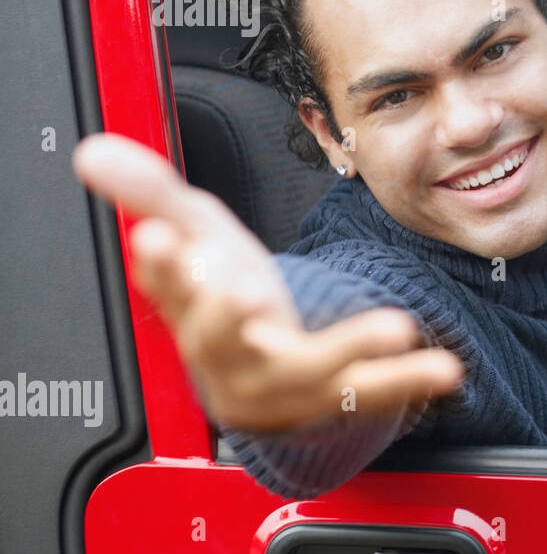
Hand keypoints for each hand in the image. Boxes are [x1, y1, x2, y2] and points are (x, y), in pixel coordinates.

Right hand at [72, 133, 462, 431]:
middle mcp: (229, 356)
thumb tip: (96, 152)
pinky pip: (368, 394)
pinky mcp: (329, 401)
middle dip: (228, 317)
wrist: (266, 381)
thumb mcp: (198, 236)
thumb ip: (154, 193)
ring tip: (395, 329)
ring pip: (310, 372)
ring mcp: (281, 384)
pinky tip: (443, 368)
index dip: (160, 267)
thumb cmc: (227, 298)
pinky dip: (406, 383)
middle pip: (219, 339)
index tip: (158, 240)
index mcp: (190, 311)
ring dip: (351, 350)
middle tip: (246, 293)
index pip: (165, 287)